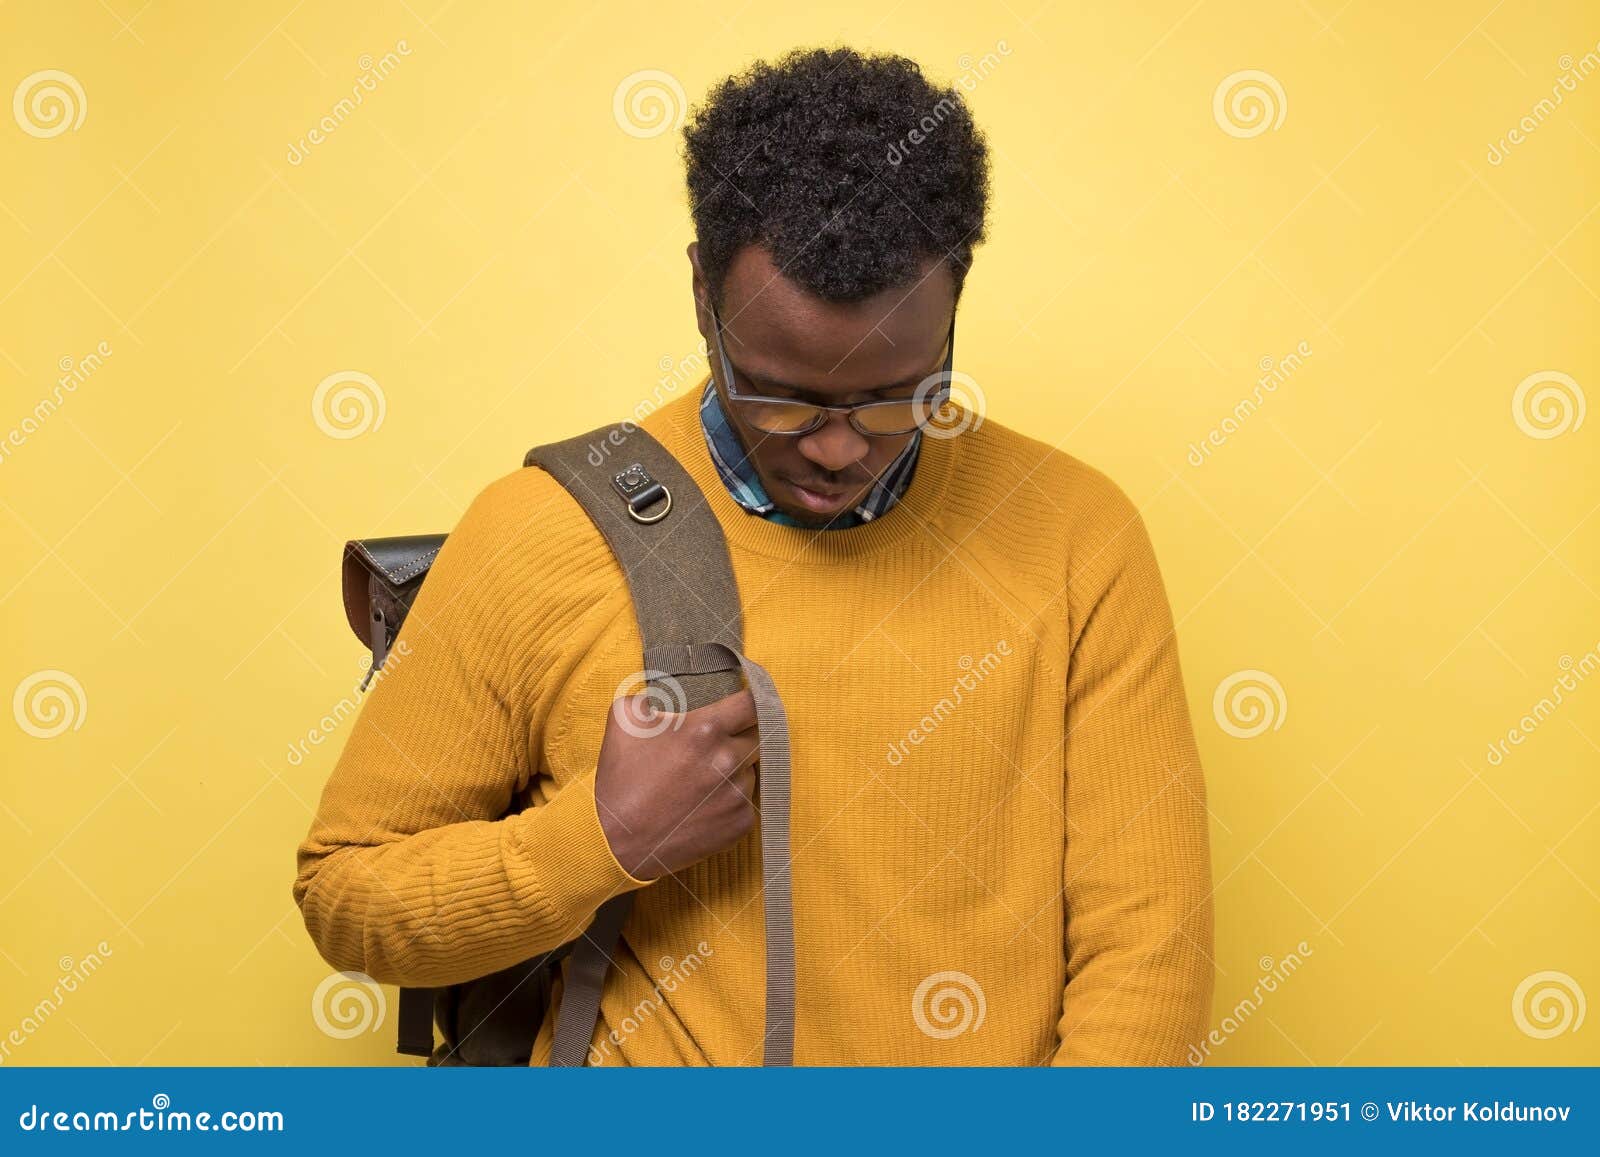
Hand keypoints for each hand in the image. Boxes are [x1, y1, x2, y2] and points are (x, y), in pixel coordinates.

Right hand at [594, 687, 759, 880]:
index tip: (744, 706)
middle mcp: (728, 760)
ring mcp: (738, 794)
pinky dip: (730, 800)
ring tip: (702, 781)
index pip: (753, 704)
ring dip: (735, 770)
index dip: (751, 702)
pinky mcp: (741, 823)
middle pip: (759, 736)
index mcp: (706, 730)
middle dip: (741, 736)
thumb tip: (668, 694)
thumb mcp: (623, 719)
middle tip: (715, 746)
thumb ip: (652, 695)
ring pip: (752, 770)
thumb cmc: (620, 779)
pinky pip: (747, 801)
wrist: (616, 841)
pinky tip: (704, 805)